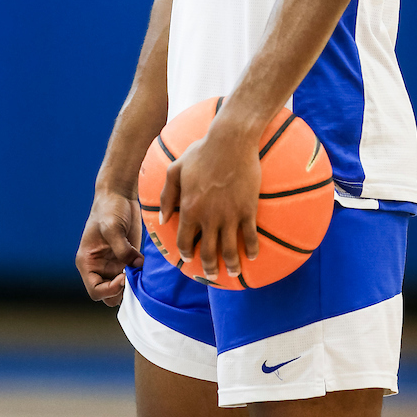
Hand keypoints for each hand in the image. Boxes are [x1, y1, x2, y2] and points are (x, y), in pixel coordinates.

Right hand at [75, 187, 143, 305]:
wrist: (120, 195)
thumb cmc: (109, 209)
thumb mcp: (112, 228)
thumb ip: (122, 249)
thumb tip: (136, 265)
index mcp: (87, 262)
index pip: (95, 292)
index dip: (109, 290)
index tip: (123, 277)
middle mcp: (99, 267)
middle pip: (109, 296)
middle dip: (121, 291)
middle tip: (132, 276)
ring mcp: (114, 265)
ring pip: (122, 289)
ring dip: (131, 285)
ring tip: (139, 271)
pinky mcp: (128, 259)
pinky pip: (133, 277)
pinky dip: (140, 276)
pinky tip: (145, 265)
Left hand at [160, 124, 260, 281]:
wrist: (231, 140)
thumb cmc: (202, 151)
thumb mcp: (176, 169)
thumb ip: (167, 196)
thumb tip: (164, 219)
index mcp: (189, 209)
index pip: (185, 241)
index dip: (186, 254)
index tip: (189, 260)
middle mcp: (209, 217)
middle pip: (208, 252)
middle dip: (209, 268)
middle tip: (211, 275)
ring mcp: (230, 215)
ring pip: (229, 250)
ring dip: (231, 265)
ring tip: (234, 272)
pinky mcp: (248, 209)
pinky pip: (250, 236)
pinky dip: (251, 249)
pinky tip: (252, 256)